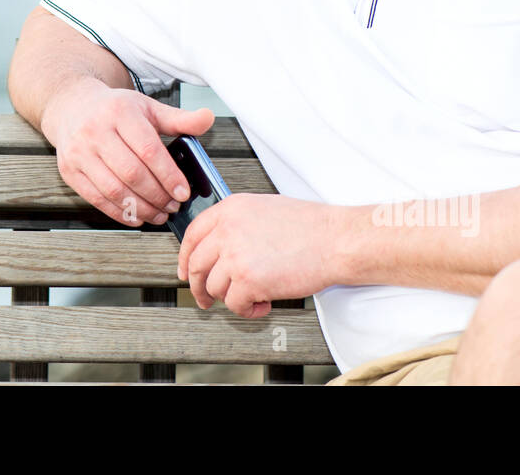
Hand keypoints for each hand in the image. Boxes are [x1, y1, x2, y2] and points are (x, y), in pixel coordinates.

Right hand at [42, 76, 213, 226]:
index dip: (168, 175)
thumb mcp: (147, 107)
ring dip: (141, 208)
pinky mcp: (70, 171)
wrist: (73, 107)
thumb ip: (179, 118)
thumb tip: (208, 118)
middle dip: (157, 195)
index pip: (148, 150)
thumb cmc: (116, 110)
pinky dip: (119, 213)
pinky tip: (137, 216)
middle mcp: (95, 131)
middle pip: (131, 173)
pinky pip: (97, 199)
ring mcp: (79, 153)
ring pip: (114, 189)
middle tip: (174, 206)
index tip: (183, 192)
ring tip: (159, 214)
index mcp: (120, 112)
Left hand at [176, 193, 343, 317]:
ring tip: (251, 298)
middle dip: (198, 286)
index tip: (185, 270)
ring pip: (214, 288)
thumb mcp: (264, 208)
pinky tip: (263, 304)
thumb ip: (238, 223)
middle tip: (204, 298)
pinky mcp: (247, 280)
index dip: (185, 256)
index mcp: (230, 209)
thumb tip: (221, 245)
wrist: (335, 240)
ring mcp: (235, 255)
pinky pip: (235, 304)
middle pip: (196, 264)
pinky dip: (248, 310)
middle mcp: (227, 230)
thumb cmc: (310, 226)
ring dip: (229, 299)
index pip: (192, 234)